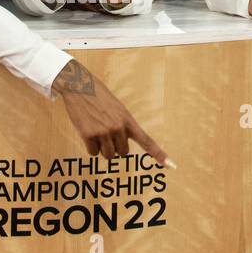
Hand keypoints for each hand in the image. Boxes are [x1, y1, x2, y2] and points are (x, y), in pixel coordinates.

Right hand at [51, 60, 169, 163]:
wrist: (80, 87)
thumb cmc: (100, 97)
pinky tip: (87, 131)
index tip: (171, 165)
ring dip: (102, 148)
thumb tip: (121, 149)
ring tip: (97, 130)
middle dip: (115, 146)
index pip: (147, 141)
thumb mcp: (118, 109)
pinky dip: (90, 146)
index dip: (159, 154)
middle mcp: (118, 128)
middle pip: (122, 153)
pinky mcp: (88, 135)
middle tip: (107, 131)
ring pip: (108, 155)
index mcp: (128, 121)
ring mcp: (103, 132)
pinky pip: (93, 153)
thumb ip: (123, 126)